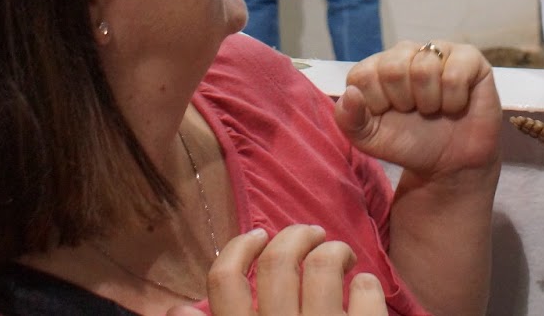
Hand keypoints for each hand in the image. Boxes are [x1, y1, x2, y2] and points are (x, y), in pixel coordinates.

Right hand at [169, 225, 387, 315]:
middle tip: (310, 235)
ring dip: (335, 251)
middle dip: (295, 236)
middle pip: (279, 261)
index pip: (224, 281)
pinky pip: (365, 293)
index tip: (258, 235)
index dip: (240, 248)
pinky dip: (365, 284)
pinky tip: (362, 289)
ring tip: (340, 257)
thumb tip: (177, 309)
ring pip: (324, 265)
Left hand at [334, 41, 500, 183]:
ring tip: (435, 109)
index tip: (389, 114)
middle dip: (404, 102)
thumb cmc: (410, 144)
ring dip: (430, 102)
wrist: (452, 163)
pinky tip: (456, 104)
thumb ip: (349, 119)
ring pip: (424, 69)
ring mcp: (439, 51)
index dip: (377, 103)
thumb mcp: (370, 139)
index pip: (363, 75)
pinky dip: (454, 100)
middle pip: (393, 68)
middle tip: (415, 112)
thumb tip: (351, 94)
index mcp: (378, 67)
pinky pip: (455, 73)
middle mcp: (407, 53)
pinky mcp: (470, 58)